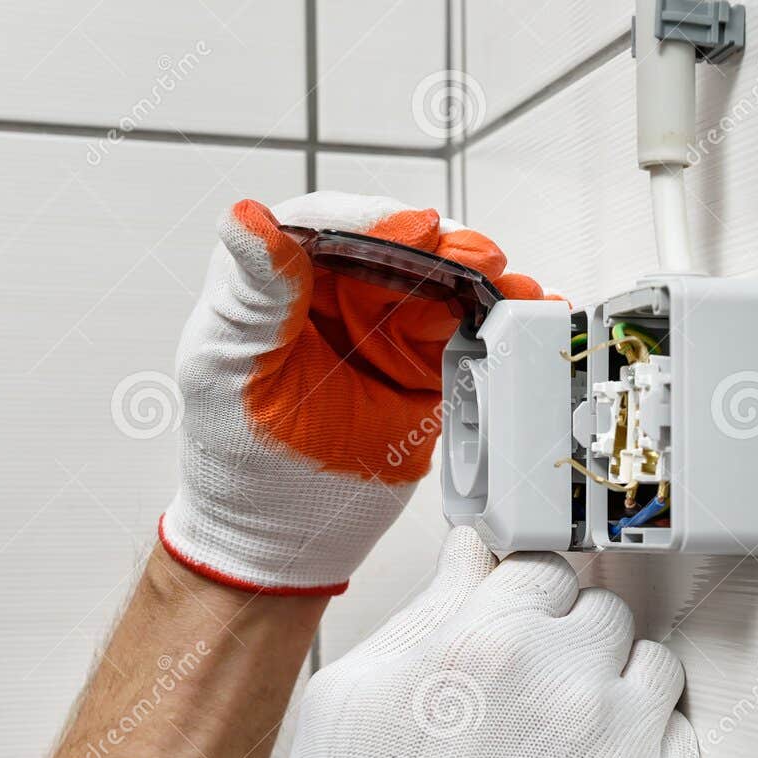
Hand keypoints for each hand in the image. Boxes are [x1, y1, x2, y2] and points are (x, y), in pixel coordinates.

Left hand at [159, 192, 546, 594]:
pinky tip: (529, 315)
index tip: (417, 231)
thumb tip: (247, 218)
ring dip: (486, 281)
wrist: (281, 539)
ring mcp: (383, 329)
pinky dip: (502, 324)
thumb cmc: (234, 456)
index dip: (376, 221)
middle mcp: (334, 293)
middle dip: (447, 248)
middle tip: (483, 261)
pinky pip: (467, 334)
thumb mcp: (228, 366)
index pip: (330, 224)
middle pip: (400, 246)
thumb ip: (251, 293)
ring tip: (518, 288)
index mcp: (278, 280)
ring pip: (443, 284)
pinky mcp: (423, 368)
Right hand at [241, 528, 700, 757]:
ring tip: (570, 732)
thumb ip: (429, 610)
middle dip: (570, 638)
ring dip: (619, 685)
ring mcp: (621, 748)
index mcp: (490, 640)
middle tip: (531, 690)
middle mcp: (568, 682)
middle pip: (603, 612)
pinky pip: (680, 744)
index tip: (517, 624)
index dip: (523, 599)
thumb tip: (471, 553)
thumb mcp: (355, 693)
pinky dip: (648, 750)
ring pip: (654, 668)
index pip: (544, 567)